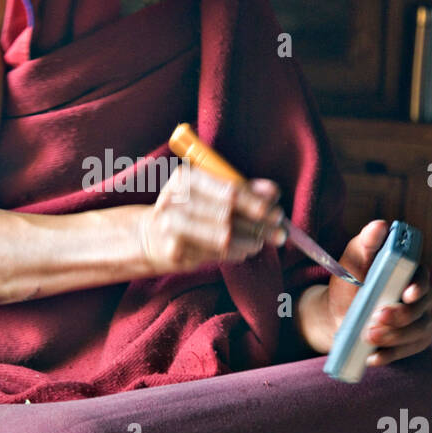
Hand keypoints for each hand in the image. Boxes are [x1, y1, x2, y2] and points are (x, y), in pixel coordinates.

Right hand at [139, 167, 287, 273]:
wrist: (152, 235)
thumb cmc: (190, 209)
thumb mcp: (212, 191)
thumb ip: (243, 188)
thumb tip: (273, 192)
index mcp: (185, 178)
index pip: (229, 191)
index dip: (256, 203)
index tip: (277, 212)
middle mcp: (175, 200)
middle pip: (227, 214)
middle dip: (258, 225)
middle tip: (279, 233)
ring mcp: (171, 227)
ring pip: (224, 237)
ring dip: (250, 241)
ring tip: (261, 242)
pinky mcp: (174, 251)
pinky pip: (216, 254)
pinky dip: (236, 253)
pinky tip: (242, 250)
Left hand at [329, 219, 431, 366]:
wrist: (338, 316)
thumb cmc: (348, 285)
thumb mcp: (351, 262)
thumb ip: (365, 244)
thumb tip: (380, 226)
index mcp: (407, 272)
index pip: (422, 276)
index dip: (419, 286)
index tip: (407, 294)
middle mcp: (420, 296)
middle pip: (423, 307)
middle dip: (402, 315)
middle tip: (376, 318)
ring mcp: (419, 320)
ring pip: (420, 330)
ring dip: (396, 336)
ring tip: (369, 337)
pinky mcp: (413, 341)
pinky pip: (411, 350)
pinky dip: (392, 355)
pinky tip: (373, 357)